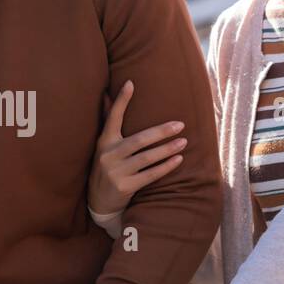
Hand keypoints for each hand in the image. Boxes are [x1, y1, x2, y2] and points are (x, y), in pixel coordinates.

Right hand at [89, 79, 186, 216]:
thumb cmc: (107, 166)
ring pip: (147, 158)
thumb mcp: (104, 146)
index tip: (131, 83)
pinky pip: (150, 175)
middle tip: (180, 125)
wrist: (99, 201)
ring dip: (167, 149)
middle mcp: (108, 155)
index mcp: (104, 141)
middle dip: (161, 132)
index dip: (121, 100)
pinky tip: (178, 159)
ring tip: (184, 142)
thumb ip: (109, 123)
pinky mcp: (125, 186)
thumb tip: (106, 94)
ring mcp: (116, 172)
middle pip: (139, 140)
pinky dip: (165, 167)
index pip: (112, 117)